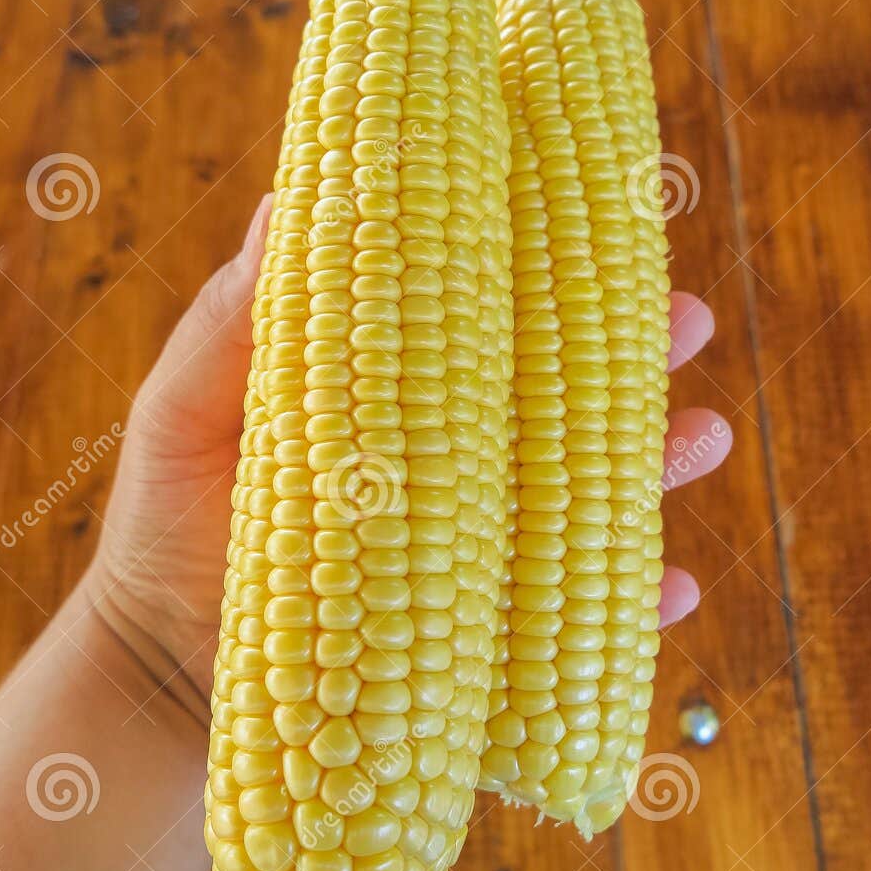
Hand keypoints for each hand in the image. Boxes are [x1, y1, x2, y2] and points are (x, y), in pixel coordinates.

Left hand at [86, 199, 727, 722]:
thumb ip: (235, 323)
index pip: (489, 314)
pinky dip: (629, 609)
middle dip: (636, 352)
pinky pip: (577, 626)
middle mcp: (455, 461)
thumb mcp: (188, 409)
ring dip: (657, 462)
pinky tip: (673, 590)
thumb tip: (284, 200)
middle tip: (689, 317)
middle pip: (564, 392)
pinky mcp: (485, 641)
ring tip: (704, 435)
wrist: (166, 669)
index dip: (551, 260)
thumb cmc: (169, 525)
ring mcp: (479, 548)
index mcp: (397, 390)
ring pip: (591, 493)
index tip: (609, 205)